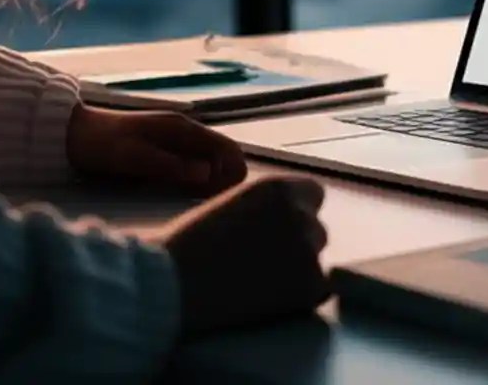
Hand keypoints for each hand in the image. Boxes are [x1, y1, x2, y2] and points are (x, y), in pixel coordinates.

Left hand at [66, 105, 247, 194]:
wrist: (70, 134)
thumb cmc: (101, 144)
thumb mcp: (134, 158)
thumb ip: (171, 165)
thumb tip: (209, 174)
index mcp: (182, 129)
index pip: (228, 149)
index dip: (233, 173)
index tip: (223, 196)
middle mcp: (184, 132)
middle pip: (223, 157)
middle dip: (224, 180)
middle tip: (207, 202)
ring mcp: (175, 141)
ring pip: (209, 163)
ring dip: (210, 182)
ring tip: (195, 200)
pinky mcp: (164, 152)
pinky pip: (192, 166)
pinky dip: (195, 181)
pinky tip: (183, 193)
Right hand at [159, 176, 329, 333]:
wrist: (169, 281)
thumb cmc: (185, 244)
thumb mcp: (231, 205)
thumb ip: (264, 208)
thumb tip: (281, 221)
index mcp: (279, 187)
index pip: (313, 194)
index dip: (297, 212)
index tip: (277, 230)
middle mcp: (300, 213)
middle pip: (316, 230)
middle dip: (297, 244)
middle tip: (261, 263)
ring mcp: (308, 251)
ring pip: (316, 262)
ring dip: (297, 271)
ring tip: (257, 283)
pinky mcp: (309, 286)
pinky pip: (317, 291)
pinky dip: (299, 297)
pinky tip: (265, 299)